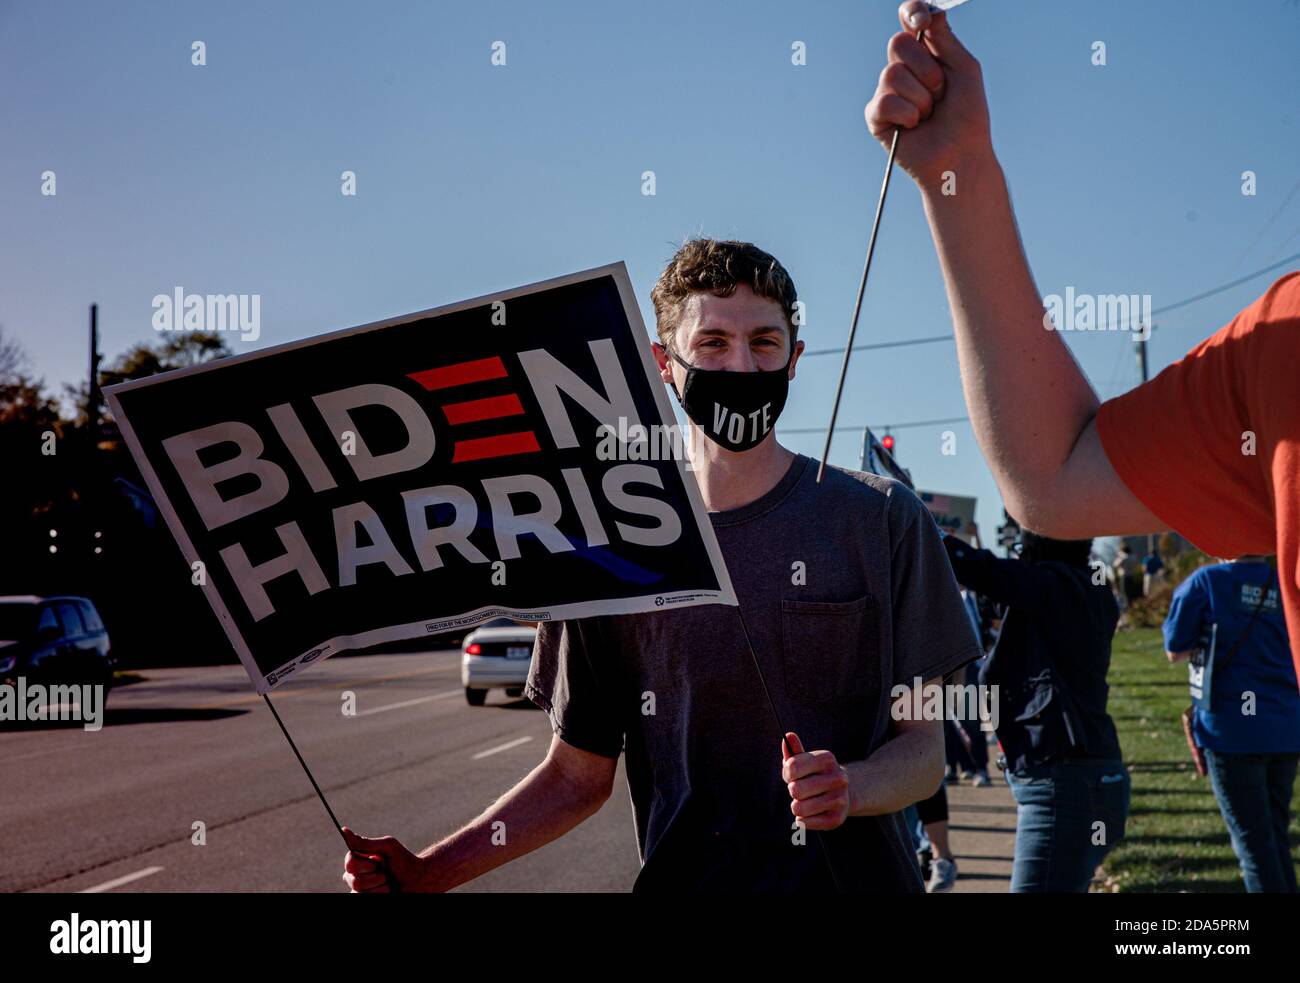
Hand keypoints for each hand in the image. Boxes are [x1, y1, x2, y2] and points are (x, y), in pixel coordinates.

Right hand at [341, 826, 432, 892]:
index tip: (379, 861)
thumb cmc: (404, 860)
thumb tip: (344, 830)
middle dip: (375, 877)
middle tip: (386, 873)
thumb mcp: (387, 847)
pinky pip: (363, 900)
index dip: (364, 865)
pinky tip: (387, 891)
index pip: (350, 864)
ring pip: (358, 893)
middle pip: (354, 881)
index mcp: (358, 859)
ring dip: (379, 888)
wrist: (418, 880)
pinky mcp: (364, 898)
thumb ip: (365, 843)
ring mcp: (359, 890)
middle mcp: (355, 875)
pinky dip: (380, 895)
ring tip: (388, 883)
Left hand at [781, 732, 850, 830]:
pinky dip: (802, 819)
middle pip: (795, 789)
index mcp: (828, 759)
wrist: (841, 794)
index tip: (793, 774)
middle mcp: (838, 778)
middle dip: (793, 791)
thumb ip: (793, 751)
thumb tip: (788, 736)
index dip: (787, 773)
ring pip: (798, 808)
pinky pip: (804, 823)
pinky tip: (811, 813)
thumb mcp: (805, 761)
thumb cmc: (815, 775)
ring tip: (807, 801)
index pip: (793, 767)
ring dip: (797, 806)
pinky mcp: (837, 819)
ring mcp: (839, 799)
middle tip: (801, 790)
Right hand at [864, 0, 992, 184]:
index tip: (922, 21)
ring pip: (892, 74)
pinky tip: (915, 126)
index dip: (911, 13)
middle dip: (926, 69)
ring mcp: (887, 92)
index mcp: (925, 53)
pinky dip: (907, 114)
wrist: (961, 156)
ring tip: (930, 114)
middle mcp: (902, 70)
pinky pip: (884, 101)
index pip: (908, 20)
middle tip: (941, 92)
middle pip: (897, 44)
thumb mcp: (963, 68)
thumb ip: (944, 38)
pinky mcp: (876, 117)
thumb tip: (928, 11)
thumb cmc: (967, 116)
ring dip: (921, 97)